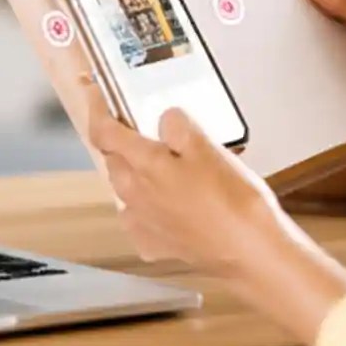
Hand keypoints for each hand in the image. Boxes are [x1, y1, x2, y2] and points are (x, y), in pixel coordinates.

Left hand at [81, 79, 345, 345]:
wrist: (250, 252)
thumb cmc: (232, 200)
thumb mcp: (208, 148)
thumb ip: (179, 128)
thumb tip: (165, 119)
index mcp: (143, 165)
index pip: (103, 132)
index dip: (97, 109)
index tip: (95, 94)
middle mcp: (133, 194)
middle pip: (114, 160)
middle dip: (121, 142)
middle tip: (142, 130)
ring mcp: (141, 222)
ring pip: (126, 188)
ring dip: (136, 173)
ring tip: (165, 166)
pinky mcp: (154, 244)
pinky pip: (140, 217)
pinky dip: (148, 205)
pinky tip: (171, 203)